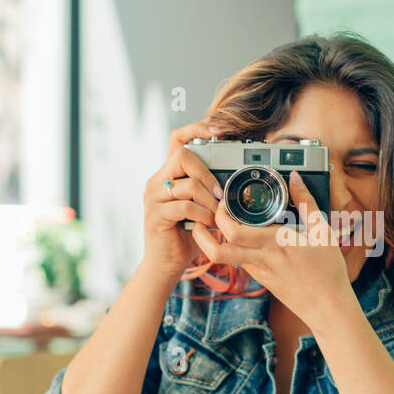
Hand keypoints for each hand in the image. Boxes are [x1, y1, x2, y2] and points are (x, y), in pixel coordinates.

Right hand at [141, 122, 223, 285]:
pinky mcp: (155, 215)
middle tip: (220, 193)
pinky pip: (184, 206)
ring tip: (217, 214)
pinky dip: (202, 215)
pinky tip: (209, 224)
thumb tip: (240, 176)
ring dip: (209, 200)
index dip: (196, 128)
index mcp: (168, 174)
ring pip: (186, 184)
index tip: (218, 130)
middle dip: (207, 173)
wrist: (166, 264)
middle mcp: (156, 181)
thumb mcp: (203, 207)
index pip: (176, 138)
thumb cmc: (187, 235)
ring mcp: (153, 197)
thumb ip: (212, 190)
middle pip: (182, 155)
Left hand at [191, 171, 353, 330]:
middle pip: (218, 250)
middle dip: (204, 233)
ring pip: (225, 258)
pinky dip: (233, 250)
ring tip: (217, 225)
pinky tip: (240, 240)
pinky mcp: (262, 281)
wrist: (329, 309)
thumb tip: (296, 178)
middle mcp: (263, 260)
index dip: (221, 215)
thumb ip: (307, 203)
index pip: (235, 231)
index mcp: (277, 244)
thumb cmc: (329, 271)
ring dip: (214, 242)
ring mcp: (260, 273)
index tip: (223, 202)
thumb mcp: (323, 232)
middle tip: (204, 217)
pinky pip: (240, 263)